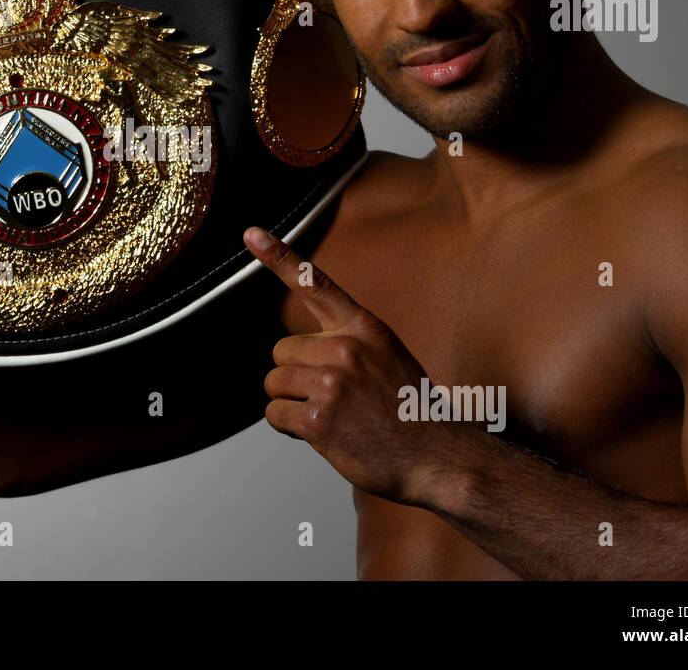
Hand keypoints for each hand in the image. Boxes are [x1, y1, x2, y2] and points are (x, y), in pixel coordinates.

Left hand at [243, 225, 452, 503]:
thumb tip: (301, 351)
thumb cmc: (407, 407)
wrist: (437, 454)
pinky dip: (290, 427)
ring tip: (331, 414)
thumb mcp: (387, 354)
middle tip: (330, 395)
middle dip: (294, 374)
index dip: (278, 256)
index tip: (250, 233)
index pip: (315, 283)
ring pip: (274, 383)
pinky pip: (276, 414)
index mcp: (364, 327)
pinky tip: (322, 432)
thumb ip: (347, 341)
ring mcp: (332, 384)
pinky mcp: (319, 418)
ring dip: (291, 402)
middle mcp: (346, 349)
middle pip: (280, 351)